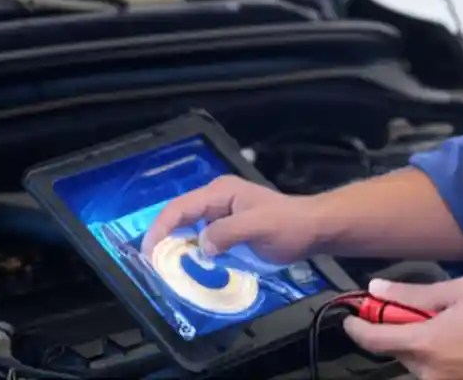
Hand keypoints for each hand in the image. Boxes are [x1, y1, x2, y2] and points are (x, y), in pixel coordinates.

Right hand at [140, 175, 321, 263]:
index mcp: (221, 192)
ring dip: (175, 247)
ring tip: (162, 269)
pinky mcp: (227, 230)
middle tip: (150, 265)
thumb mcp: (259, 226)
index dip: (160, 228)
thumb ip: (227, 233)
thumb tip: (201, 246)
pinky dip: (191, 253)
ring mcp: (221, 214)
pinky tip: (186, 268)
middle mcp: (216, 200)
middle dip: (162, 238)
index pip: (180, 207)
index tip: (148, 252)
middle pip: (179, 217)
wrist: (313, 229)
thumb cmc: (289, 224)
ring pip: (188, 229)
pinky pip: (201, 240)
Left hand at [343, 276, 462, 379]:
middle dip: (400, 335)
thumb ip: (414, 292)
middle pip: (399, 354)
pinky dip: (443, 363)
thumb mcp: (460, 291)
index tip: (350, 318)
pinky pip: (440, 376)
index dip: (357, 328)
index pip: (374, 340)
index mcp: (423, 344)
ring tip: (453, 332)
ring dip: (424, 351)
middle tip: (418, 315)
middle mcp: (427, 373)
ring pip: (420, 368)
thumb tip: (376, 288)